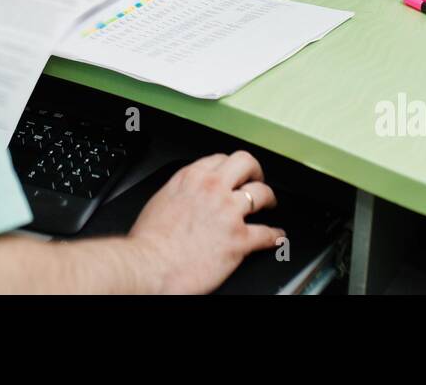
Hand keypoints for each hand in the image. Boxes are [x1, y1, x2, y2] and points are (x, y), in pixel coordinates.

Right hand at [129, 151, 283, 293]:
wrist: (150, 265)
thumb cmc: (149, 241)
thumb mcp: (160, 200)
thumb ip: (180, 192)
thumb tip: (188, 198)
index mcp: (190, 178)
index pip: (220, 159)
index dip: (230, 166)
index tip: (233, 173)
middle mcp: (212, 189)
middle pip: (246, 163)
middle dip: (255, 171)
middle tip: (257, 179)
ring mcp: (228, 213)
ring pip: (262, 193)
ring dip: (269, 198)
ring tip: (270, 204)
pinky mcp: (239, 239)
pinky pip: (267, 233)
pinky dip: (275, 236)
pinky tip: (277, 237)